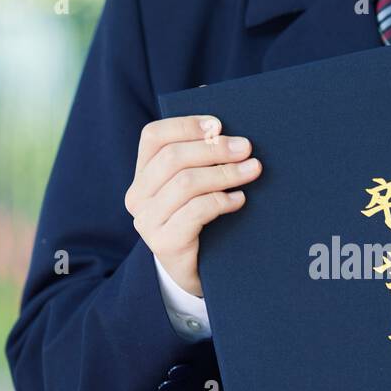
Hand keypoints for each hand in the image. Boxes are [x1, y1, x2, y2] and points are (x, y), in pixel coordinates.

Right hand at [124, 115, 261, 296]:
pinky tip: (240, 200)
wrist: (194, 273)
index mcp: (143, 174)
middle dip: (215, 149)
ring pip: (186, 183)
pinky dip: (222, 201)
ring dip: (225, 174)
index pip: (154, 137)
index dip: (186, 125)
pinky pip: (196, 212)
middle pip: (174, 158)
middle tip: (247, 148)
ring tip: (252, 171)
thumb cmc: (200, 222)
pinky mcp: (164, 243)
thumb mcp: (196, 187)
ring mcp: (147, 221)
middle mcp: (138, 196)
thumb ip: (201, 157)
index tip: (219, 125)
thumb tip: (220, 118)